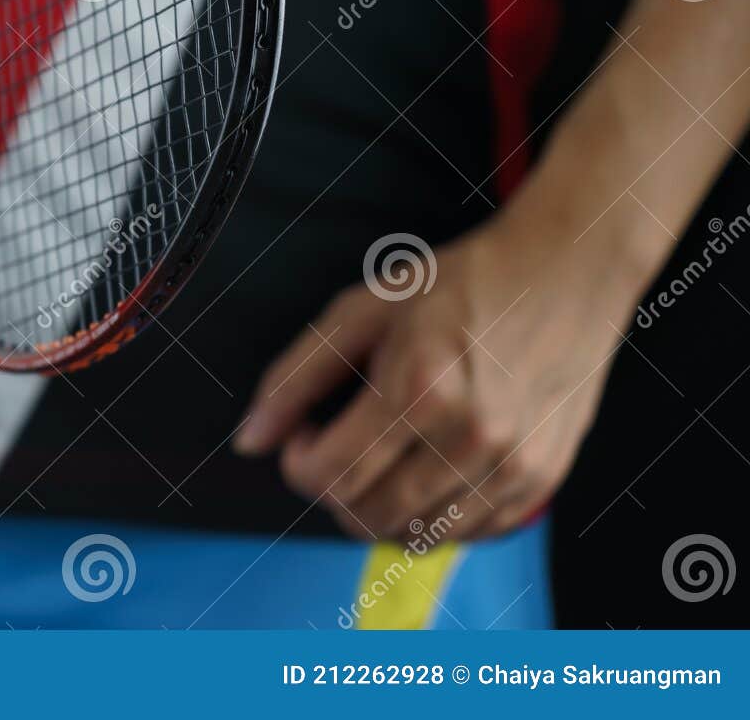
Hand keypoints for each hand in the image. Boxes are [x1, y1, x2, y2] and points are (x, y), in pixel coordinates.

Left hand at [234, 209, 650, 541]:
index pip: (328, 476)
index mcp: (420, 389)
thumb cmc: (459, 286)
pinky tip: (424, 467)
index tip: (303, 433)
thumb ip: (295, 378)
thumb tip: (248, 442)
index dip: (296, 462)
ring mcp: (512, 466)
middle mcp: (472, 437)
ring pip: (412, 537)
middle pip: (365, 516)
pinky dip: (429, 516)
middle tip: (336, 444)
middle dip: (330, 489)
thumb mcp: (361, 310)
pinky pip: (463, 535)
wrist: (564, 274)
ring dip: (376, 508)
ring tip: (379, 455)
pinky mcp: (541, 482)